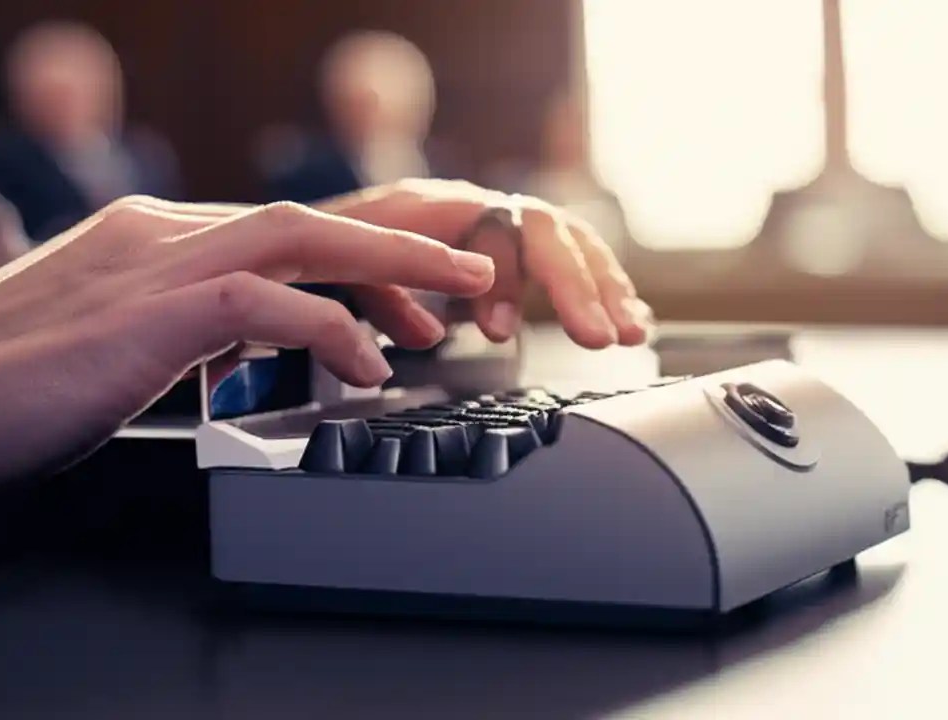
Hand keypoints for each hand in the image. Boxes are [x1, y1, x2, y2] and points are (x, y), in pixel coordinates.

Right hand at [0, 196, 495, 488]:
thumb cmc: (13, 390)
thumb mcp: (114, 344)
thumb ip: (179, 329)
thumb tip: (236, 347)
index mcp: (153, 240)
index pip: (277, 233)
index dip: (353, 255)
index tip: (405, 291)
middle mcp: (161, 236)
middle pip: (306, 220)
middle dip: (396, 242)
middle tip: (467, 271)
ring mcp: (157, 265)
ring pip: (304, 238)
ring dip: (390, 264)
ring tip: (454, 302)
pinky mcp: (155, 311)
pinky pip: (270, 304)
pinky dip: (333, 329)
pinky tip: (371, 365)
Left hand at [317, 179, 653, 347]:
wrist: (316, 229)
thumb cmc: (323, 253)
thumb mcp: (334, 267)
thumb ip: (374, 293)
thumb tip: (424, 335)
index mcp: (427, 205)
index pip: (486, 227)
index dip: (499, 279)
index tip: (500, 332)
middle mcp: (474, 204)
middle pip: (542, 230)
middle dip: (575, 285)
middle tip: (598, 337)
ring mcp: (499, 221)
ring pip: (569, 243)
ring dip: (605, 289)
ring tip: (631, 336)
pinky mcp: (516, 247)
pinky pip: (573, 259)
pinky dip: (604, 290)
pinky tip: (631, 322)